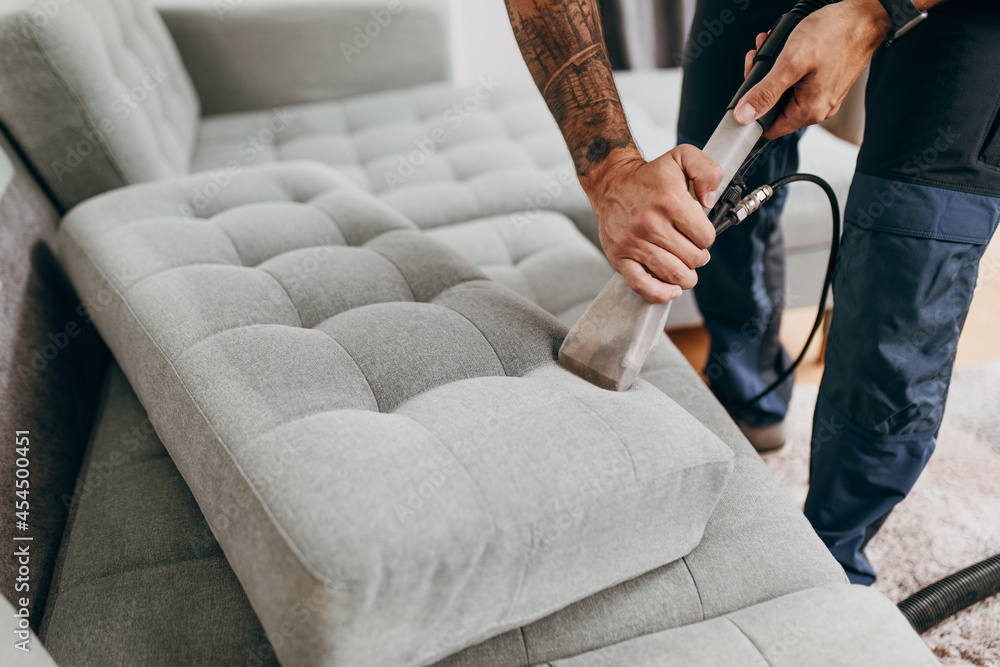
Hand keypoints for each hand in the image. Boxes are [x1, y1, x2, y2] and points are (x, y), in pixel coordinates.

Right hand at [580, 145, 722, 302]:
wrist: (611, 183)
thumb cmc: (649, 176)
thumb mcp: (683, 157)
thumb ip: (708, 171)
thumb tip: (710, 201)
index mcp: (670, 202)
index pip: (705, 238)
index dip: (707, 237)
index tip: (699, 232)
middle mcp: (650, 224)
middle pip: (693, 259)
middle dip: (698, 256)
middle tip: (692, 248)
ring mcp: (633, 243)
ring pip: (674, 275)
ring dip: (686, 276)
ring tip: (684, 266)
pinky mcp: (619, 257)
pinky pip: (642, 285)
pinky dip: (661, 293)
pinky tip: (672, 289)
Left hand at [733, 0, 891, 138]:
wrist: (866, 16)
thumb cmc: (835, 34)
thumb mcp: (791, 63)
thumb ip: (766, 92)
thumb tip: (745, 116)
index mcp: (809, 111)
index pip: (769, 129)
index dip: (752, 113)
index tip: (746, 92)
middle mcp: (818, 108)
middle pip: (776, 108)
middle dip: (761, 85)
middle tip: (755, 60)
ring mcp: (824, 95)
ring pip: (785, 92)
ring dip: (772, 72)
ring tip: (768, 48)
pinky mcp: (827, 82)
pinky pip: (799, 81)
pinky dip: (788, 66)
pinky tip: (785, 49)